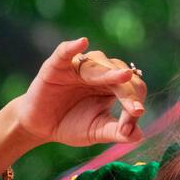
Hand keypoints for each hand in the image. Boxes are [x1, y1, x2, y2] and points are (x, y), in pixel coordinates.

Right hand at [11, 37, 148, 146]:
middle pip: (121, 75)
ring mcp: (79, 67)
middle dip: (129, 93)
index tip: (135, 122)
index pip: (133, 88)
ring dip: (110, 73)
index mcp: (114, 86)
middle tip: (135, 110)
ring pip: (99, 65)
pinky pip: (64, 52)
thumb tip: (139, 136)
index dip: (135, 103)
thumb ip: (115, 131)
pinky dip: (72, 47)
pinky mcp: (56, 65)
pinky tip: (82, 42)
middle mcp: (101, 72)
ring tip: (124, 76)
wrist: (40, 126)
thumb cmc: (71, 124)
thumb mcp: (96, 131)